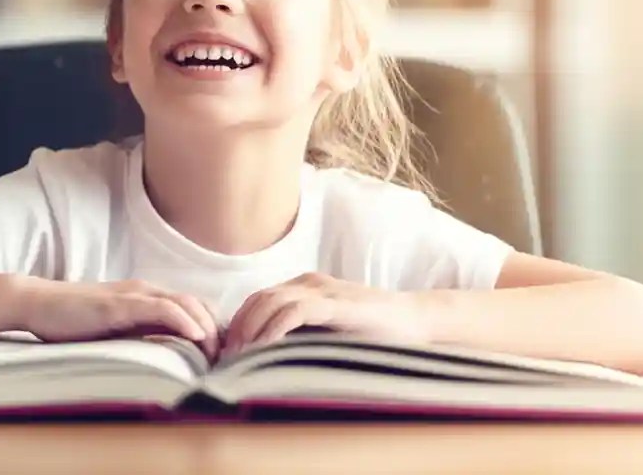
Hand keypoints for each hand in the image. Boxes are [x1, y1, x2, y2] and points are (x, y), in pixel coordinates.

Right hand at [13, 277, 220, 360]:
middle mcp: (146, 291)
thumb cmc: (74, 321)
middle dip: (216, 329)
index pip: (193, 306)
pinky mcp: (119, 303)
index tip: (219, 354)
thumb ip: (142, 335)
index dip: (212, 327)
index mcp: (147, 297)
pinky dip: (182, 319)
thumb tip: (170, 356)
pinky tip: (195, 334)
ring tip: (216, 351)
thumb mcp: (116, 330)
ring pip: (184, 302)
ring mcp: (133, 294)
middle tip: (223, 358)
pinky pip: (159, 307)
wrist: (39, 304)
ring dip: (205, 326)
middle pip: (196, 303)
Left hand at [222, 273, 429, 356]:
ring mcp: (322, 290)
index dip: (239, 324)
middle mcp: (308, 283)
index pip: (258, 299)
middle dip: (237, 328)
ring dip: (250, 330)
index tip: (228, 352)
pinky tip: (265, 349)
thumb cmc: (373, 332)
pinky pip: (294, 312)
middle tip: (227, 359)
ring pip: (270, 302)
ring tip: (240, 357)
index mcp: (304, 287)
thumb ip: (302, 335)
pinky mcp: (335, 304)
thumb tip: (264, 359)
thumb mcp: (328, 331)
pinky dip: (274, 329)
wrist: (415, 320)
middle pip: (257, 299)